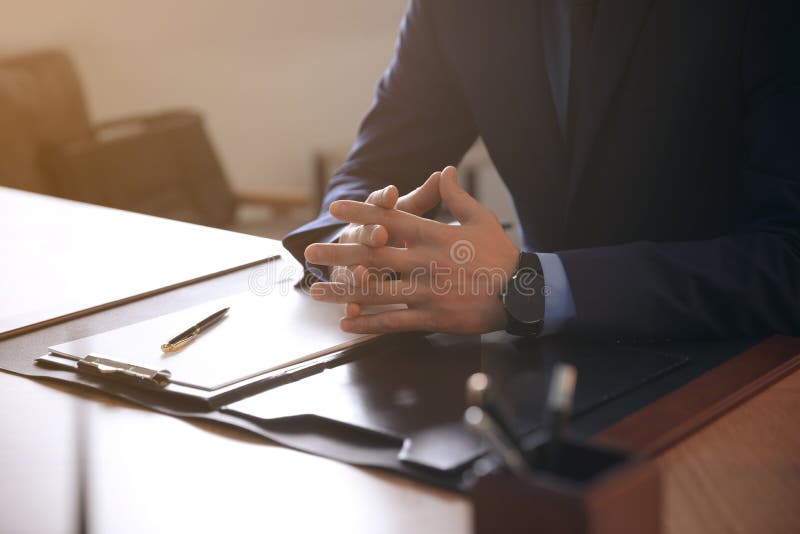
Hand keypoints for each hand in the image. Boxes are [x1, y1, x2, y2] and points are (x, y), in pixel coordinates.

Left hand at [305, 166, 519, 333]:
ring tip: (317, 292)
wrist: (522, 291)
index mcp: (434, 235)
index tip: (336, 209)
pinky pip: (395, 321)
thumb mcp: (480, 218)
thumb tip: (445, 169)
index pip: (390, 220)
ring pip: (377, 292)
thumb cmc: (500, 253)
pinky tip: (347, 323)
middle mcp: (424, 261)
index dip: (360, 213)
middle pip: (373, 256)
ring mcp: (427, 291)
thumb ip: (456, 196)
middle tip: (310, 255)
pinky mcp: (433, 317)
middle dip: (338, 255)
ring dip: (344, 292)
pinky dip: (369, 324)